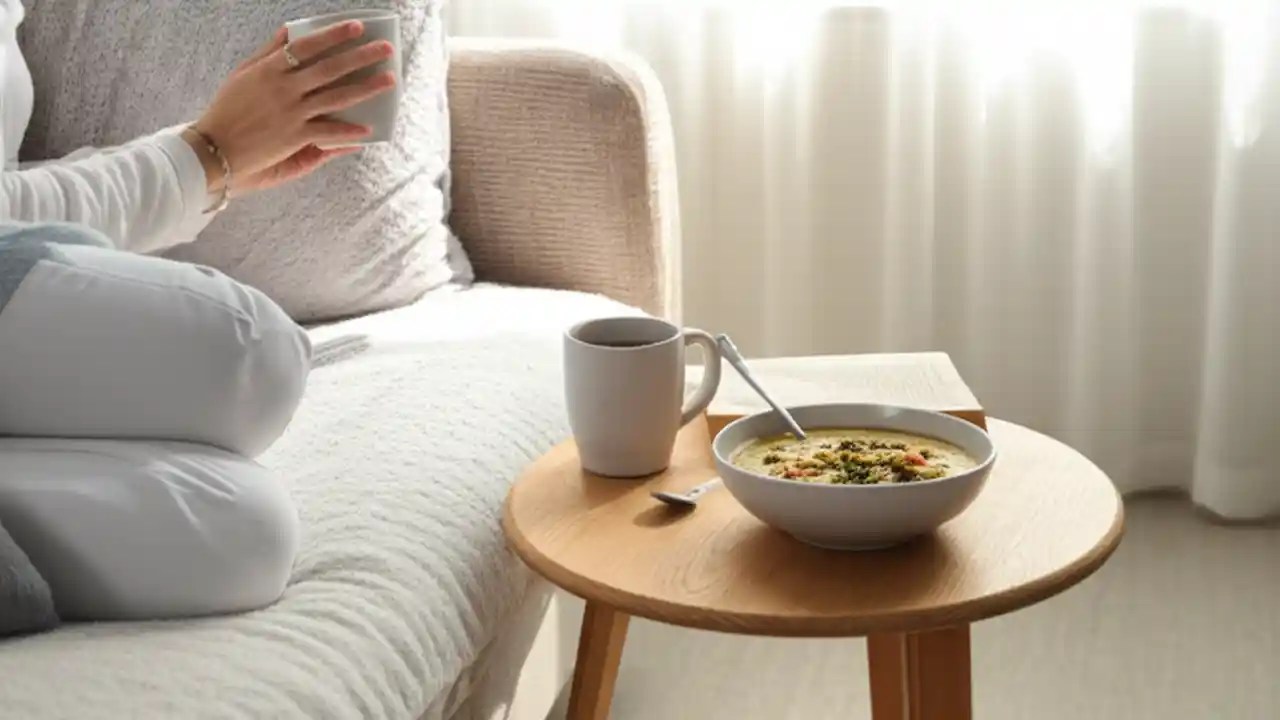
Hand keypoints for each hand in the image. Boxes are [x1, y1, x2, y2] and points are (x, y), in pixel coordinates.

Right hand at [192, 23, 395, 193]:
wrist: (213, 149)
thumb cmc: (227, 109)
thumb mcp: (243, 74)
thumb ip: (268, 52)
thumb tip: (289, 30)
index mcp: (269, 70)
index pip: (307, 46)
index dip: (334, 35)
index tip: (357, 27)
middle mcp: (283, 89)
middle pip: (330, 69)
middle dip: (361, 57)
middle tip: (387, 50)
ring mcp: (291, 113)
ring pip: (336, 98)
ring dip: (366, 88)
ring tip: (389, 81)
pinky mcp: (294, 138)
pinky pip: (328, 133)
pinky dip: (348, 132)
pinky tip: (368, 130)